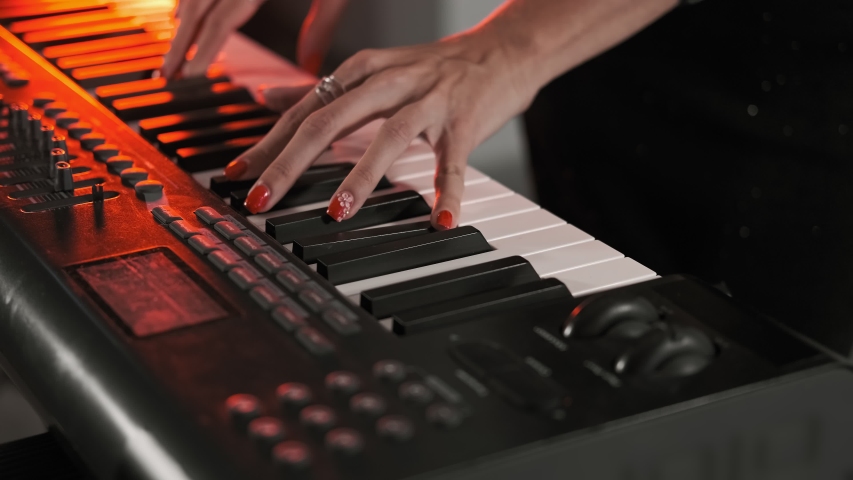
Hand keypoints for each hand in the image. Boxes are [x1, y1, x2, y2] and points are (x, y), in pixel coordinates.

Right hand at [162, 0, 348, 78]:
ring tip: (174, 49)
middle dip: (179, 41)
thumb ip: (321, 28)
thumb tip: (311, 68)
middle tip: (167, 72)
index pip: (222, 19)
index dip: (203, 49)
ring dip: (181, 19)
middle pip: (197, 6)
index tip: (192, 74)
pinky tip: (184, 12)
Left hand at [226, 30, 534, 229]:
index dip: (268, 144)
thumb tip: (267, 99)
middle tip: (263, 200)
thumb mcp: (372, 69)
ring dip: (361, 176)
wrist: (501, 50)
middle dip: (290, 163)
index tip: (237, 176)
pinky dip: (448, 191)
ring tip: (338, 211)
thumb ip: (320, 88)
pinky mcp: (465, 121)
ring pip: (390, 136)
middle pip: (330, 120)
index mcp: (362, 71)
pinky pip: (454, 161)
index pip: (304, 110)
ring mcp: (429, 101)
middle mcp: (390, 81)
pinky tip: (440, 219)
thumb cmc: (434, 66)